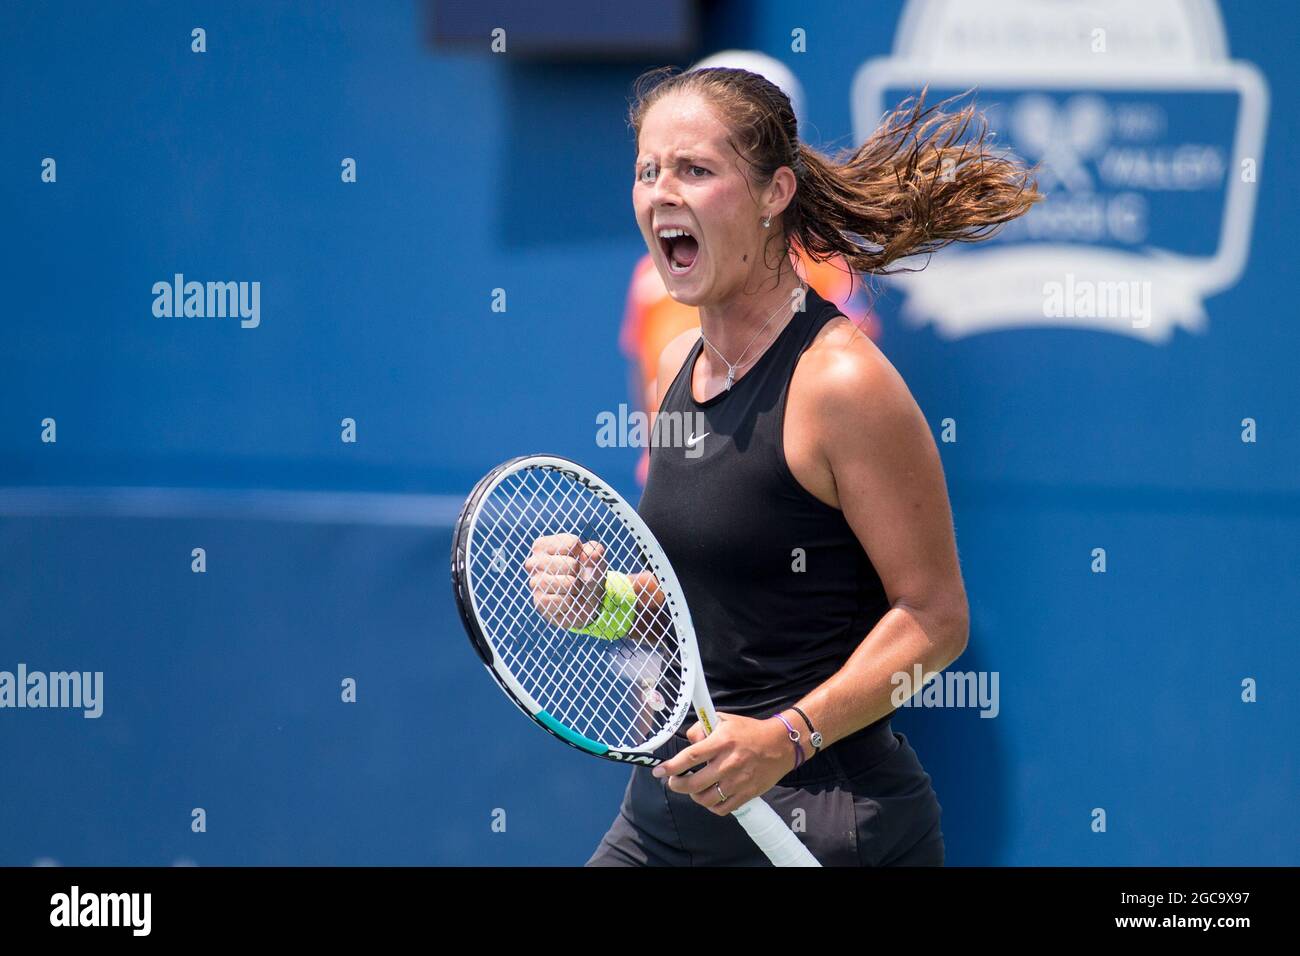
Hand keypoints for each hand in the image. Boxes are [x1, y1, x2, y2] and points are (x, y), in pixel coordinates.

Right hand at [523, 533, 606, 629]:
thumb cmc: (585, 573)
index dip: (582, 554)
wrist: (583, 602)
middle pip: (571, 564)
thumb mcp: (595, 559)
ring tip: (572, 589)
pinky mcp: (539, 602)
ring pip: (569, 583)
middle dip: (580, 573)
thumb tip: (589, 555)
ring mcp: (535, 582)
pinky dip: (573, 602)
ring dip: (577, 589)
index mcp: (543, 545)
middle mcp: (534, 562)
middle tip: (575, 578)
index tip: (577, 560)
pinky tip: (567, 600)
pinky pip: (566, 601)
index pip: (572, 543)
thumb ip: (595, 551)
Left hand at [652, 713, 794, 815]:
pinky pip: (722, 808)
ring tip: (694, 788)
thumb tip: (689, 741)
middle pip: (694, 783)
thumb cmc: (749, 731)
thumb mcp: (724, 720)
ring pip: (706, 799)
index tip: (658, 771)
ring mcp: (738, 781)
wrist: (780, 745)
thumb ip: (702, 729)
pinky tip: (710, 797)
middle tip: (673, 782)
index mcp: (722, 742)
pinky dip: (711, 806)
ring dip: (694, 795)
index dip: (671, 766)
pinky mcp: (747, 794)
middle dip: (677, 785)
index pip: (690, 757)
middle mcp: (729, 763)